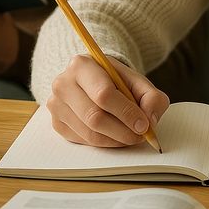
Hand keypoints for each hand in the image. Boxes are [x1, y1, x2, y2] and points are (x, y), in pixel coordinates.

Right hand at [47, 54, 168, 147]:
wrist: (93, 81)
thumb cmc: (116, 81)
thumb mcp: (138, 82)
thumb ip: (151, 97)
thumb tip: (150, 120)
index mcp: (82, 65)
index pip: (104, 94)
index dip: (126, 112)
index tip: (144, 124)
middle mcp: (63, 83)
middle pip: (94, 117)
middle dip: (122, 131)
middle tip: (140, 136)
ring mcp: (56, 105)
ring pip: (89, 133)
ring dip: (115, 140)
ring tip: (130, 136)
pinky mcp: (56, 123)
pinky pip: (83, 141)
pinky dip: (104, 143)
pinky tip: (114, 135)